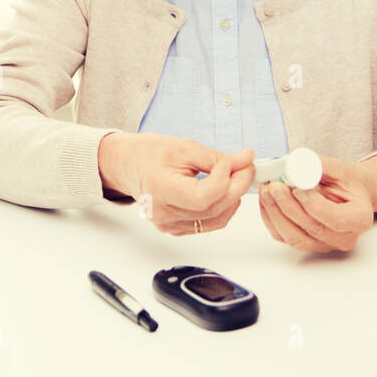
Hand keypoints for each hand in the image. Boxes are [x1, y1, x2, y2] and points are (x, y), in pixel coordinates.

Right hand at [100, 132, 255, 235]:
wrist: (130, 165)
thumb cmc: (150, 154)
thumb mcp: (184, 148)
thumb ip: (216, 158)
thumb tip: (245, 160)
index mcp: (162, 190)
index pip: (204, 197)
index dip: (225, 180)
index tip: (234, 162)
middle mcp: (164, 214)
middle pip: (214, 208)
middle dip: (237, 186)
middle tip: (246, 166)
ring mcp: (170, 225)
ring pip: (217, 219)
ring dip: (233, 197)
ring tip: (236, 176)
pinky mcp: (176, 229)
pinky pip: (209, 223)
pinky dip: (222, 207)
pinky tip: (223, 189)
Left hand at [258, 155, 373, 252]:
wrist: (351, 193)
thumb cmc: (349, 182)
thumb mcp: (341, 168)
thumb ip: (321, 166)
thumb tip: (298, 164)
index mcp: (359, 219)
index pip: (336, 219)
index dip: (314, 206)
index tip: (297, 189)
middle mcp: (344, 237)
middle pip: (313, 228)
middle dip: (289, 207)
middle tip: (275, 186)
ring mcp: (325, 244)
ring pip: (295, 237)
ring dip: (276, 214)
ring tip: (267, 191)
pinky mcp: (307, 244)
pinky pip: (285, 237)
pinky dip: (272, 220)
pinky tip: (266, 202)